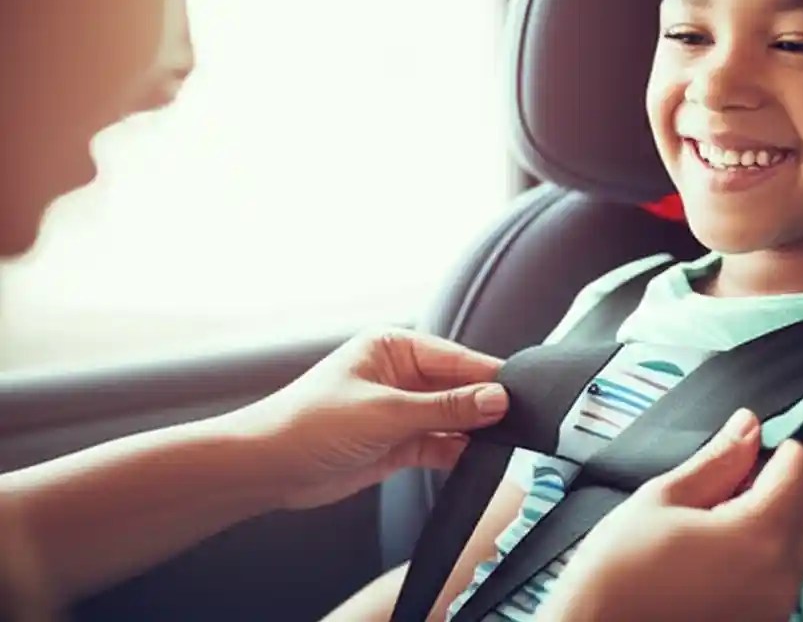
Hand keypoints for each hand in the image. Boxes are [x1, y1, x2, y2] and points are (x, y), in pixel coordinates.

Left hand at [227, 328, 507, 509]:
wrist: (268, 467)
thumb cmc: (310, 423)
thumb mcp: (387, 412)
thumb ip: (447, 408)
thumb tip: (497, 400)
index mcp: (396, 348)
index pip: (457, 358)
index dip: (489, 377)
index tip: (523, 395)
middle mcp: (402, 375)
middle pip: (460, 389)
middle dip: (485, 407)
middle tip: (519, 424)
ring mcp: (402, 411)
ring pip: (454, 419)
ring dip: (474, 433)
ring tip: (502, 445)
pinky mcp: (399, 444)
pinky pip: (442, 446)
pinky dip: (459, 454)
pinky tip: (477, 461)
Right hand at [541, 409, 802, 621]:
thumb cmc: (617, 576)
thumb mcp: (661, 499)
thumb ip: (717, 461)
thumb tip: (748, 426)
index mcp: (759, 536)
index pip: (802, 469)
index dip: (775, 449)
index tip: (742, 452)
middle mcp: (781, 578)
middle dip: (776, 485)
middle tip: (722, 487)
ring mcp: (775, 610)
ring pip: (798, 544)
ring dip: (771, 522)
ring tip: (711, 526)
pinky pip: (781, 579)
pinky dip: (762, 558)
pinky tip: (715, 559)